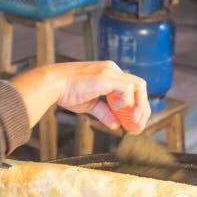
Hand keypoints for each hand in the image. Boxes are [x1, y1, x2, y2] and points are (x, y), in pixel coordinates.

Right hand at [12, 61, 151, 132]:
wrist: (53, 85)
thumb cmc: (67, 92)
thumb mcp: (90, 105)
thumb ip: (104, 113)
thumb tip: (116, 125)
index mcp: (110, 74)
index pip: (132, 89)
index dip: (136, 107)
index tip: (134, 124)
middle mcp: (113, 70)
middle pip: (139, 87)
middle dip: (142, 109)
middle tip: (138, 126)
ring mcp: (111, 72)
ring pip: (138, 86)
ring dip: (139, 106)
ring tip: (133, 121)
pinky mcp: (107, 77)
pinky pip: (127, 88)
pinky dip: (127, 101)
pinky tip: (117, 109)